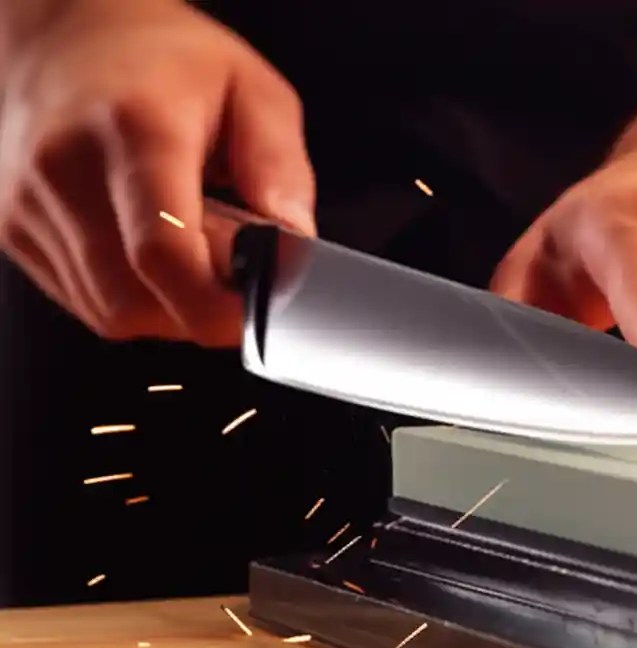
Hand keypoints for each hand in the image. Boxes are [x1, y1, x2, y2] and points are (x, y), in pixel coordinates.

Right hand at [0, 0, 314, 345]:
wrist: (69, 31)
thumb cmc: (166, 59)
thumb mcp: (252, 90)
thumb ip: (280, 168)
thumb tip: (293, 242)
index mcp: (136, 130)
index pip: (165, 254)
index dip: (218, 303)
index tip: (257, 305)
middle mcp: (67, 168)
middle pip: (136, 301)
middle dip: (200, 309)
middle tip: (231, 270)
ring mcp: (30, 203)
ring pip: (110, 313)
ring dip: (167, 307)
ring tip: (192, 248)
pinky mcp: (13, 227)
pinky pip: (83, 301)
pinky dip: (131, 296)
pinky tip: (151, 250)